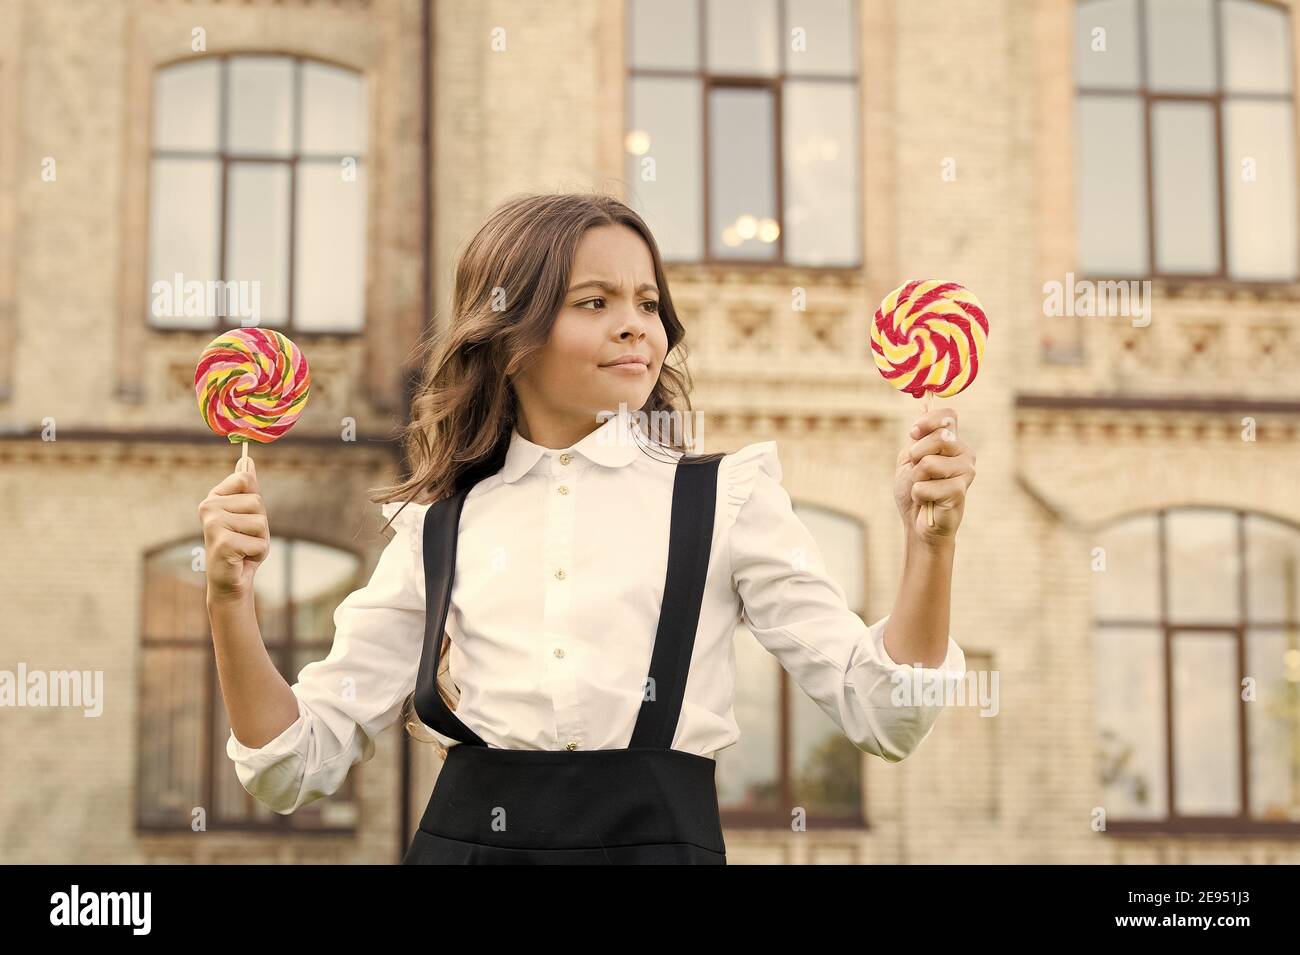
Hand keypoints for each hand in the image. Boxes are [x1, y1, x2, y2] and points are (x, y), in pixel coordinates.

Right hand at [198, 457, 268, 602]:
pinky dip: (258, 553)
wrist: (230, 581)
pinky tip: (242, 558)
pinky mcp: (222, 543)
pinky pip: (260, 542)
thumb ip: (248, 487)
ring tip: (244, 548)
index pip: (246, 479)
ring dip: (260, 539)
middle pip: (257, 501)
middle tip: (245, 538)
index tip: (243, 517)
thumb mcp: (249, 514)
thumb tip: (246, 459)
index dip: (255, 503)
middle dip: (261, 524)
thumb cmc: (242, 546)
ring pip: (260, 522)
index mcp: (214, 497)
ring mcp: (212, 524)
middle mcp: (208, 507)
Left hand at [893, 407, 975, 544]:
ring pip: (929, 463)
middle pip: (939, 437)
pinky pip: (925, 486)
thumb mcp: (910, 458)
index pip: (949, 417)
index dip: (929, 421)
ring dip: (916, 478)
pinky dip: (918, 495)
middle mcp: (965, 454)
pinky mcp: (959, 492)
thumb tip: (924, 405)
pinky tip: (927, 501)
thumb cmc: (915, 490)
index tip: (914, 432)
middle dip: (916, 455)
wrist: (917, 523)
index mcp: (953, 442)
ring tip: (923, 488)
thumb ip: (918, 436)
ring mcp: (966, 472)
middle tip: (917, 471)